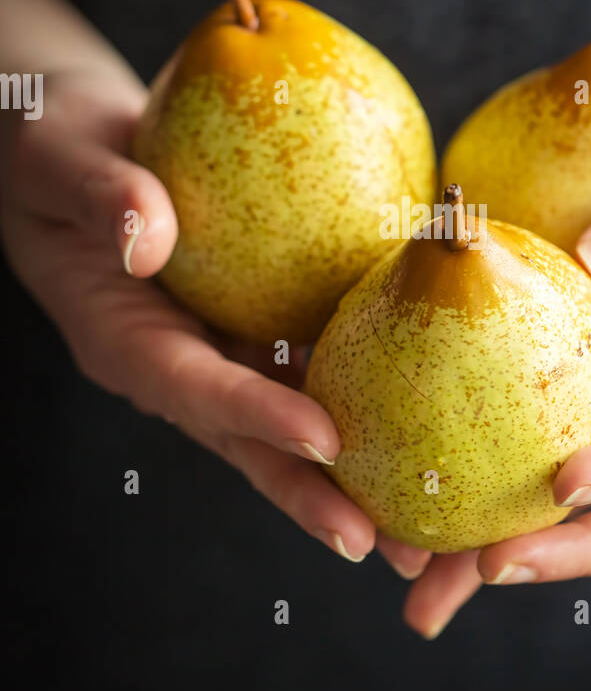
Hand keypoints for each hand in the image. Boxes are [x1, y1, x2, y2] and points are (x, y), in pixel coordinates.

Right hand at [0, 65, 422, 569]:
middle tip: (383, 545)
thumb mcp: (60, 157)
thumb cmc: (57, 146)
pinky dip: (365, 385)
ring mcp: (217, 350)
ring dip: (353, 469)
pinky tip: (433, 403)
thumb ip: (102, 195)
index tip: (325, 440)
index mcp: (122, 337)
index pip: (193, 385)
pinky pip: (311, 359)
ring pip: (288, 416)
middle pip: (249, 438)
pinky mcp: (252, 325)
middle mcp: (176, 359)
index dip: (255, 416)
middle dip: (313, 493)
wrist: (73, 144)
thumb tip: (147, 236)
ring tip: (424, 522)